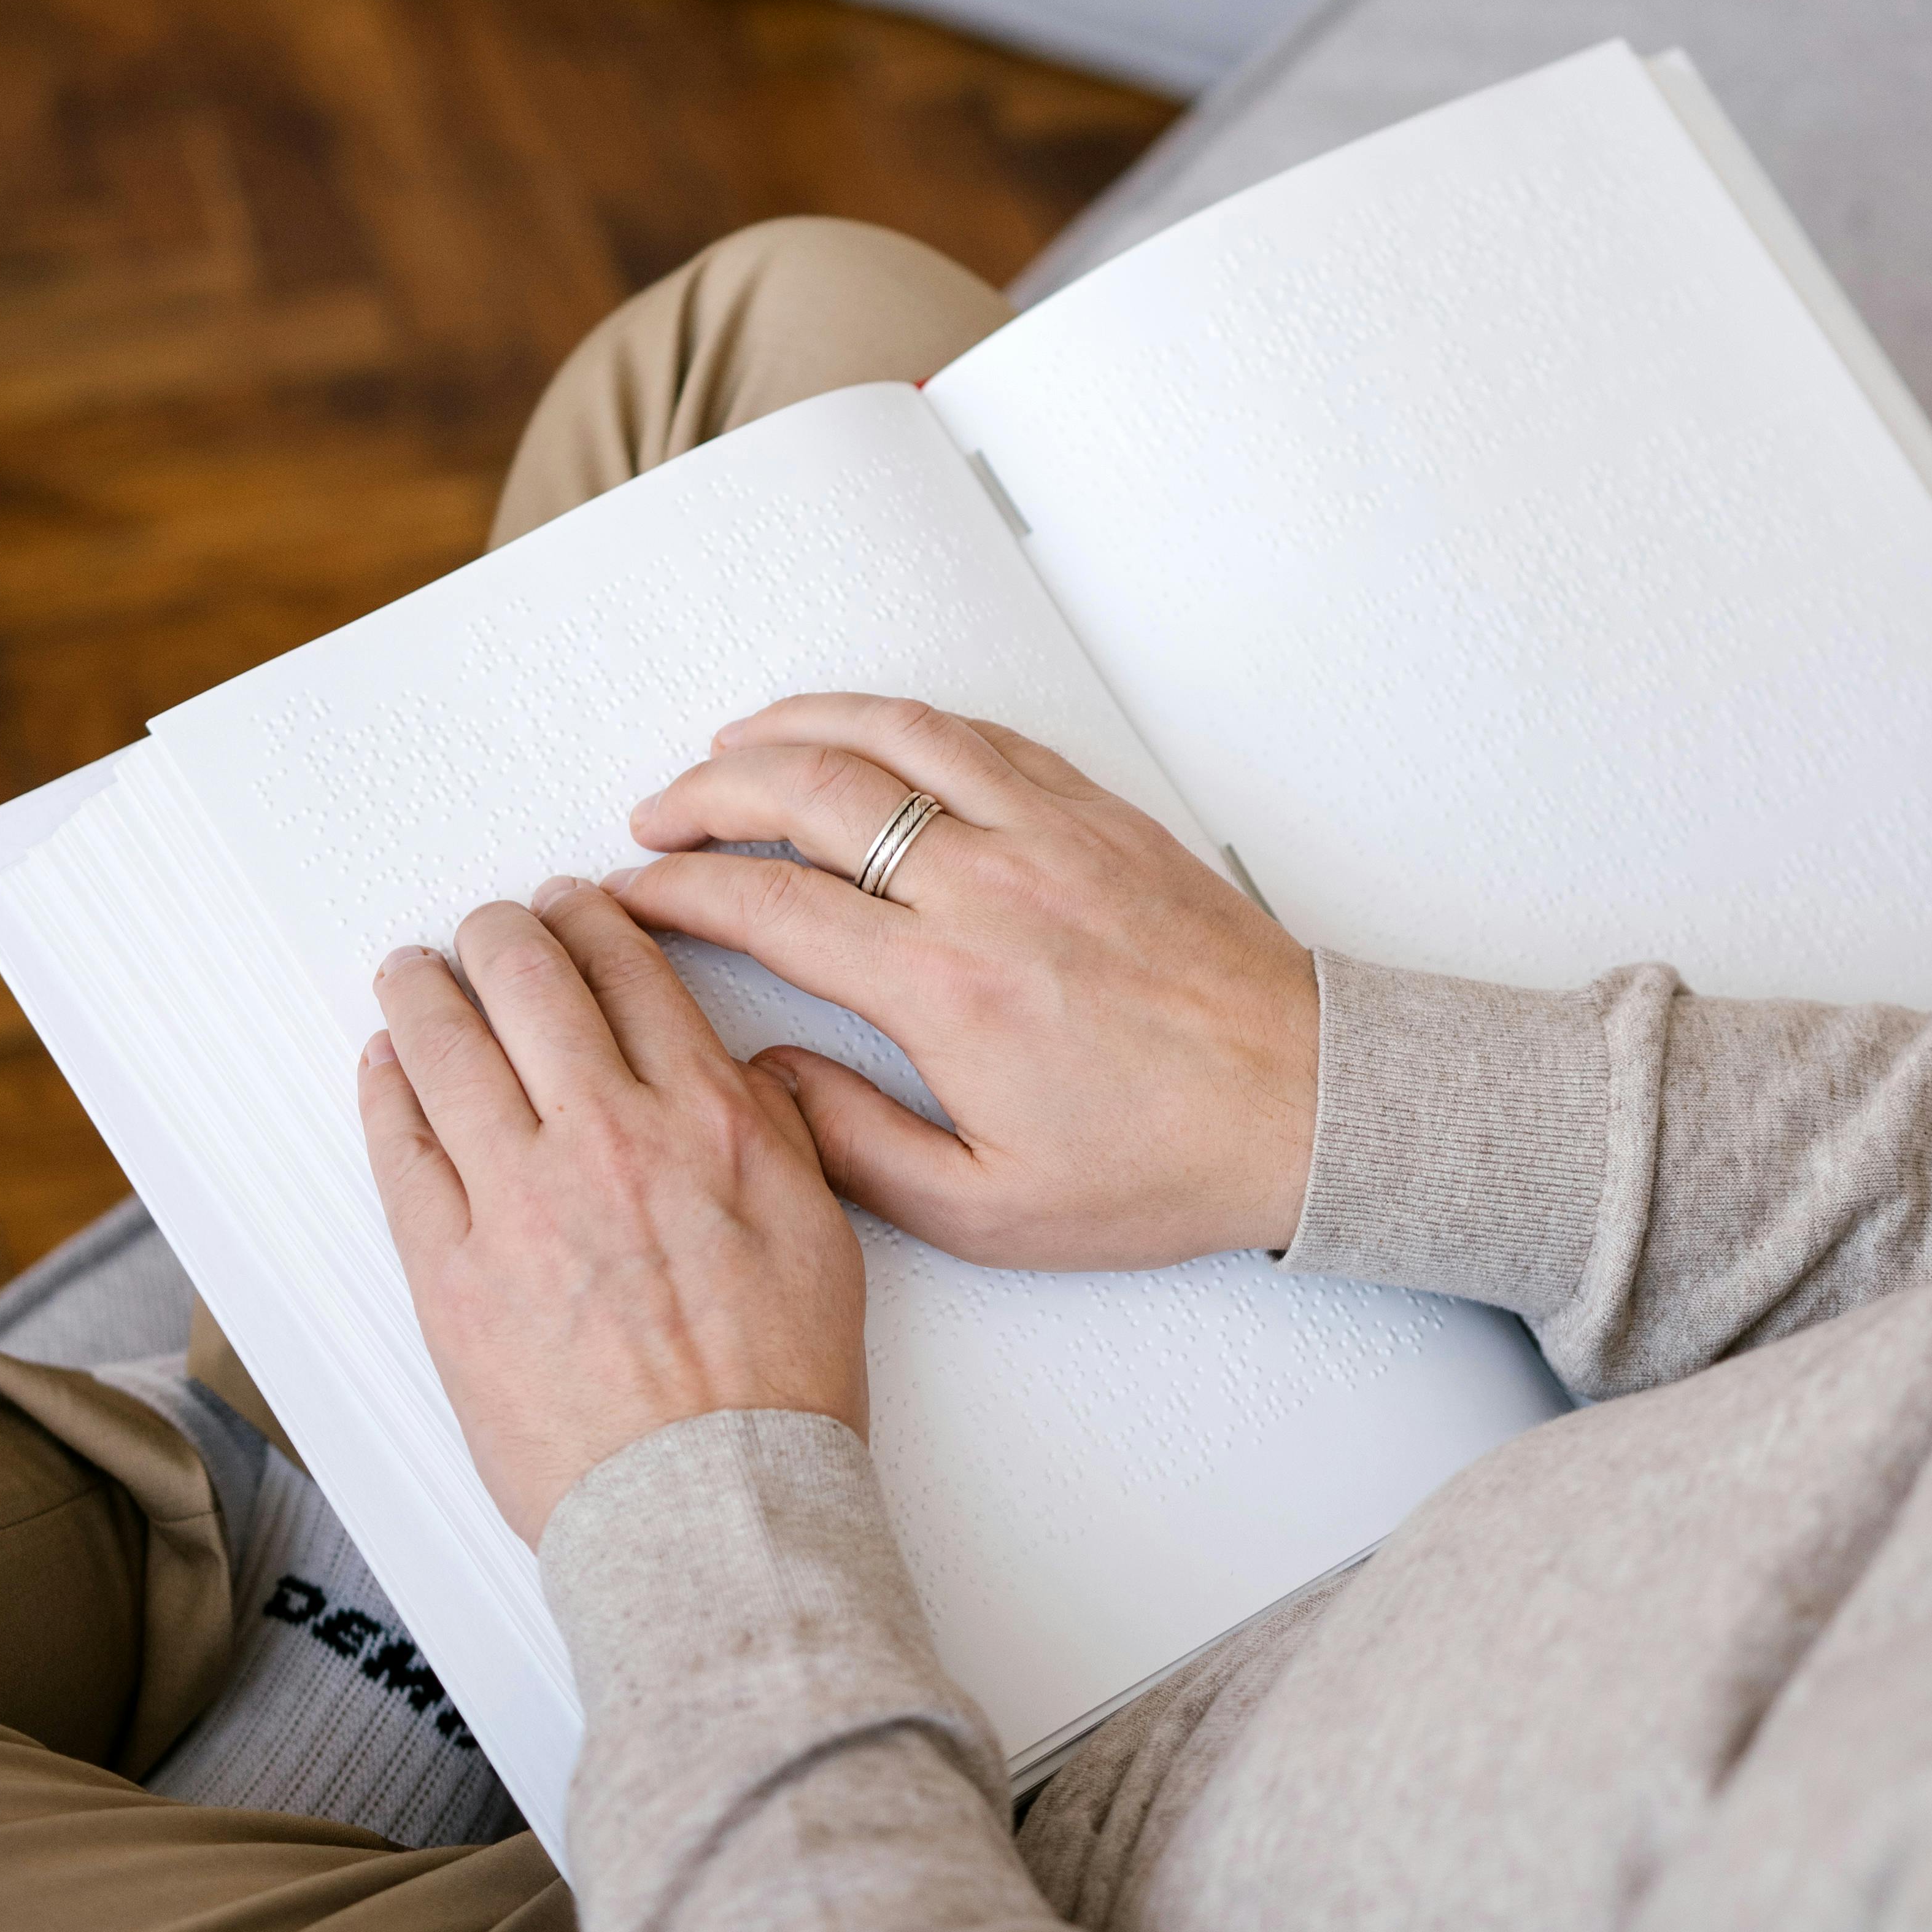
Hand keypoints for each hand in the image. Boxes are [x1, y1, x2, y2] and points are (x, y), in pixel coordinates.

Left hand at [358, 879, 865, 1544]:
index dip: (589, 918)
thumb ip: (778, 1135)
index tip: (572, 905)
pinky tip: (387, 1065)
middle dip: (499, 933)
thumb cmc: (777, 1389)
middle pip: (527, 979)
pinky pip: (399, 1147)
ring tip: (412, 971)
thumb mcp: (823, 1231)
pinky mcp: (449, 1269)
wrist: (713, 1503)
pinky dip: (387, 1087)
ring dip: (423, 989)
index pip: (629, 969)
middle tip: (486, 928)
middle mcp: (607, 1135)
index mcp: (706, 1117)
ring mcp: (518, 1199)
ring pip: (447, 1044)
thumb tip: (740, 1076)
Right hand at [608, 695, 1319, 1271]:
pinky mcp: (1096, 812)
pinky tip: (857, 736)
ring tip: (729, 749)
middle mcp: (989, 887)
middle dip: (708, 794)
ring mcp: (1047, 833)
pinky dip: (895, 720)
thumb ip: (851, 1147)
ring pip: (891, 736)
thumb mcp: (988, 1210)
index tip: (629, 896)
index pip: (769, 906)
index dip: (676, 893)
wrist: (1303, 1105)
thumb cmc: (1159, 1166)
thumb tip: (761, 1074)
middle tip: (655, 815)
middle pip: (809, 791)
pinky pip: (975, 735)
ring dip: (793, 729)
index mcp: (948, 988)